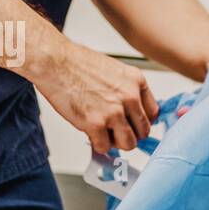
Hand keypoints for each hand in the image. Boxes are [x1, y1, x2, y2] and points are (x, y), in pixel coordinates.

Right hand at [35, 38, 158, 152]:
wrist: (56, 63)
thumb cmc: (79, 64)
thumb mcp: (115, 71)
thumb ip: (126, 90)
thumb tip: (129, 111)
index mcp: (137, 81)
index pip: (152, 113)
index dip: (142, 122)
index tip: (134, 126)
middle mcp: (130, 97)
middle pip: (143, 130)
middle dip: (130, 135)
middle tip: (118, 134)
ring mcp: (114, 112)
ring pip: (129, 143)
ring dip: (117, 143)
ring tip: (105, 136)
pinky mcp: (95, 124)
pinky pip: (105, 147)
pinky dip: (98, 145)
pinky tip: (91, 135)